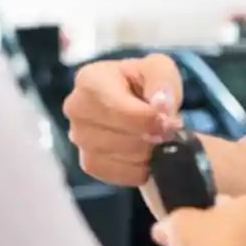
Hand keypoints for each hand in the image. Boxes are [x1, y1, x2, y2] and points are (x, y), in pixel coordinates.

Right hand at [62, 54, 183, 185]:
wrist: (133, 99)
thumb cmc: (143, 81)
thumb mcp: (158, 68)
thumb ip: (163, 83)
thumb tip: (161, 108)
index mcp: (90, 81)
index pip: (120, 110)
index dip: (150, 120)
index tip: (169, 120)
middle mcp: (76, 110)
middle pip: (123, 138)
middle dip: (151, 137)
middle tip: (165, 129)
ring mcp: (79, 139)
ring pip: (123, 158)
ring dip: (148, 152)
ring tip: (154, 137)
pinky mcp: (88, 163)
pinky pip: (120, 176)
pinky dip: (139, 169)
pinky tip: (144, 153)